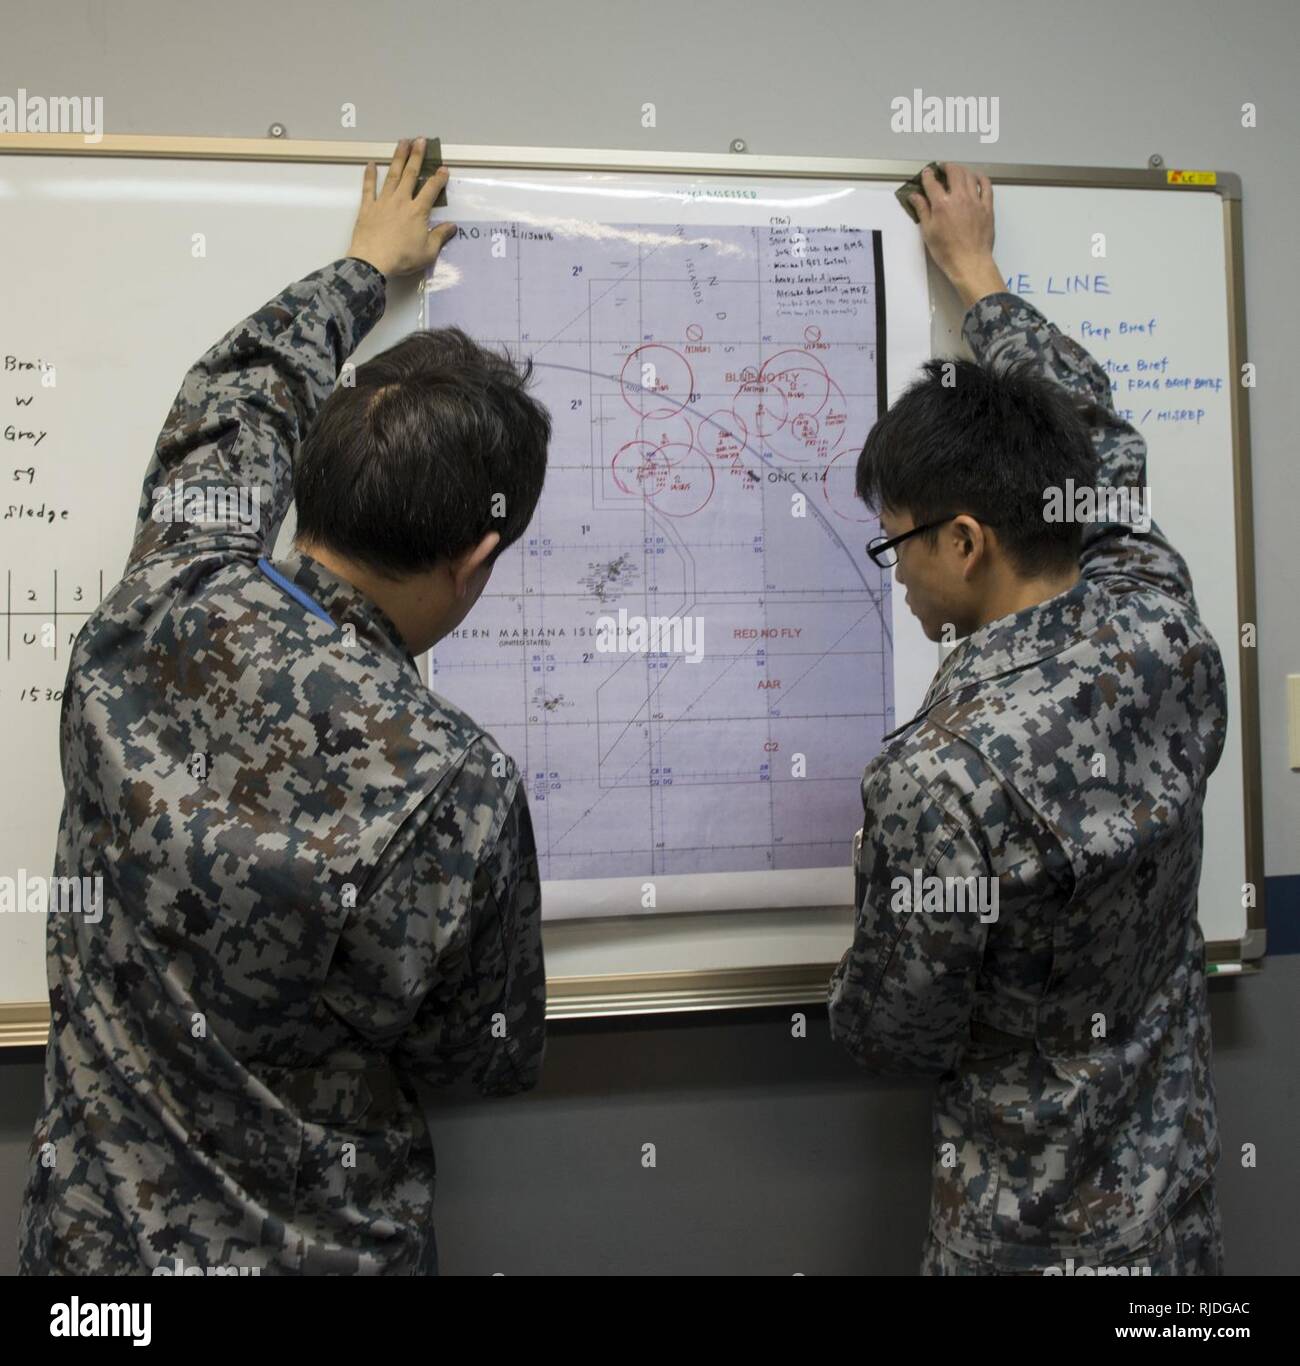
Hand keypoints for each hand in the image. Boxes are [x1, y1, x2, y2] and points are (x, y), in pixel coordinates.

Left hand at [347, 137, 456, 278]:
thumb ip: (440, 236)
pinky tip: (370, 164)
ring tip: (402, 142)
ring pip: (392, 175)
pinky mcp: (368, 207)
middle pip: (410, 174)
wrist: (373, 261)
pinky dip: (369, 175)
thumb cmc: (403, 257)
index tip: (444, 168)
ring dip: (398, 157)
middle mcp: (401, 200)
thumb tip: (452, 226)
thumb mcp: (428, 252)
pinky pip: (368, 187)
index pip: (431, 190)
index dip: (438, 178)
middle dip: (417, 156)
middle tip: (420, 140)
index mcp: (417, 211)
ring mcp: (383, 201)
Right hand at [908, 163, 1003, 308]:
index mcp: (942, 204)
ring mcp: (975, 201)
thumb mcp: (928, 232)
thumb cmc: (947, 252)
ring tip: (957, 171)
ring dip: (962, 170)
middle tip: (943, 168)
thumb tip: (915, 196)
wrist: (970, 262)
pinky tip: (977, 177)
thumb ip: (922, 210)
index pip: (932, 182)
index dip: (928, 175)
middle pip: (954, 172)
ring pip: (969, 175)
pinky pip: (986, 185)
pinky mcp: (987, 206)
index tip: (926, 173)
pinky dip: (981, 178)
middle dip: (947, 167)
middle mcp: (959, 198)